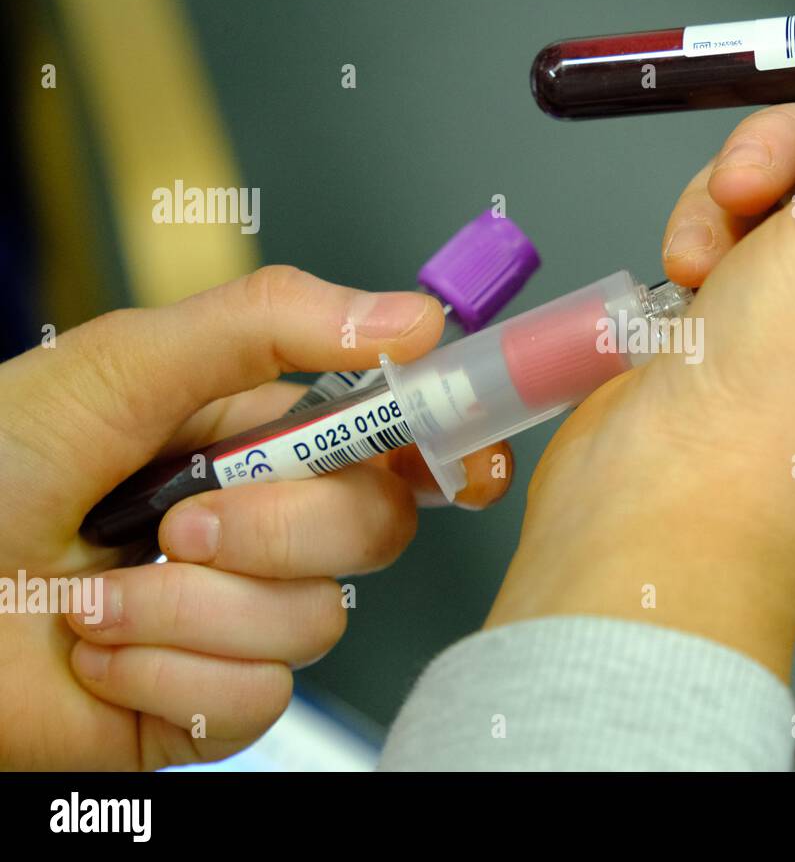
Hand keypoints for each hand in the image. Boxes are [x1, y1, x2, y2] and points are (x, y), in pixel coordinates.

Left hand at [0, 265, 510, 768]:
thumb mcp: (121, 364)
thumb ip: (268, 324)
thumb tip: (410, 318)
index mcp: (260, 438)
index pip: (395, 439)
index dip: (447, 449)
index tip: (466, 461)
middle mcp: (265, 527)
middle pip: (377, 530)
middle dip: (278, 529)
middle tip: (182, 519)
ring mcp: (241, 618)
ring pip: (316, 621)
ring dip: (193, 609)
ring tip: (100, 594)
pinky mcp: (211, 705)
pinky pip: (257, 698)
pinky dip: (163, 675)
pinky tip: (99, 653)